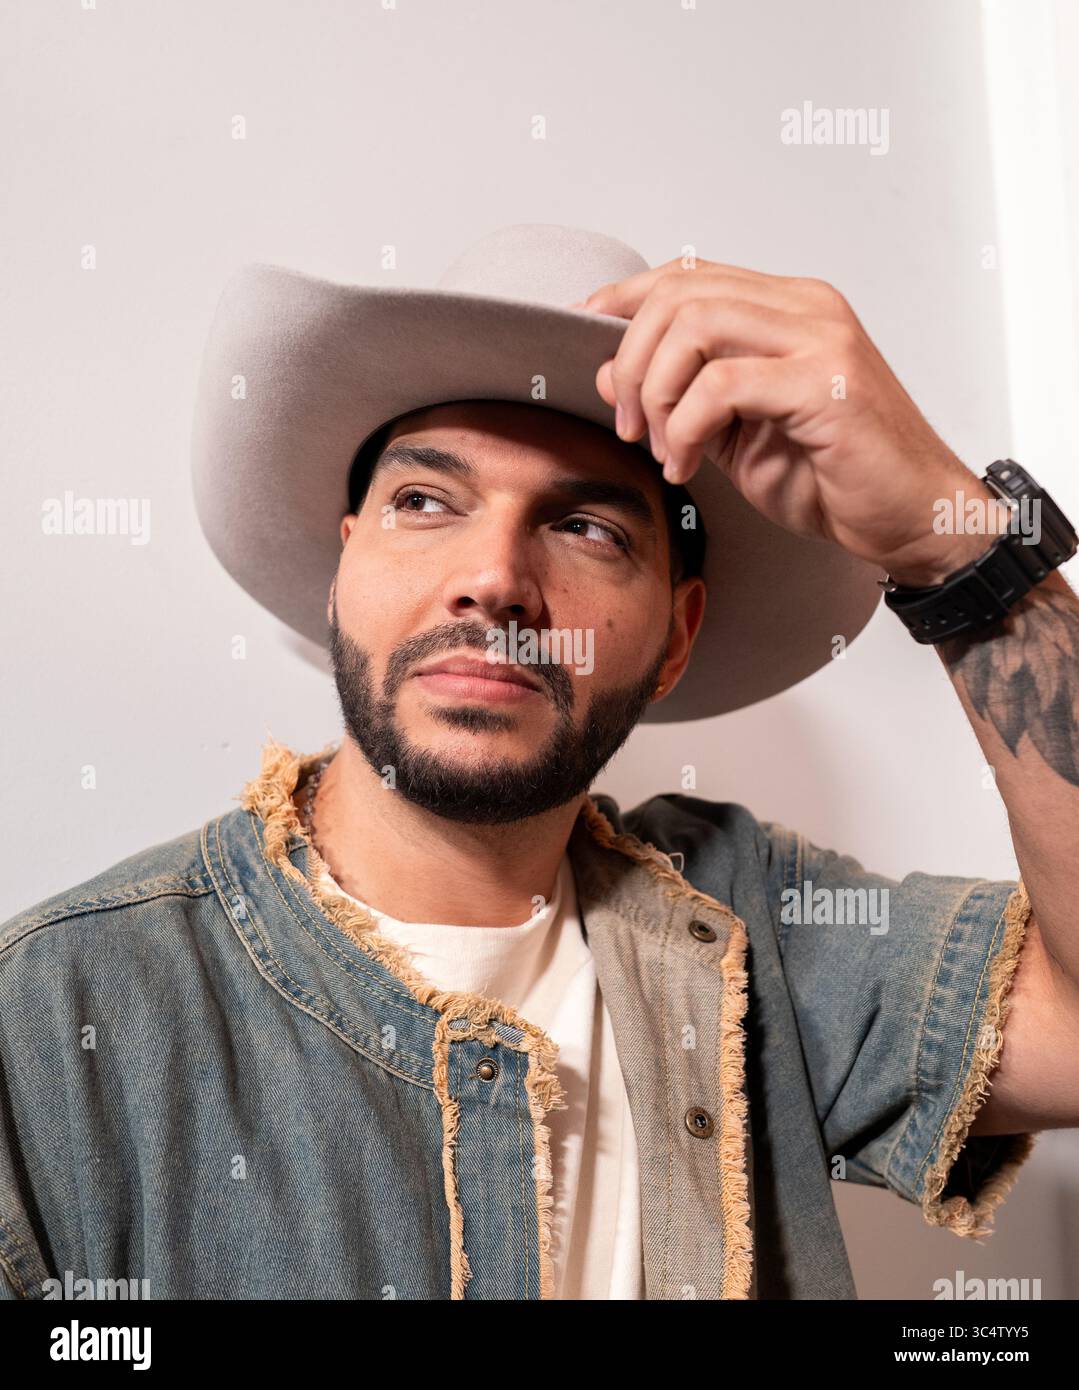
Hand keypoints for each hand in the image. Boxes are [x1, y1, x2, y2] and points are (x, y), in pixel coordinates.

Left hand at [576, 257, 1003, 586]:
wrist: (914, 519)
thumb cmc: (835, 478)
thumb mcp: (737, 436)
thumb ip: (681, 397)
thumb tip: (611, 372)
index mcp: (787, 309)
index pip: (688, 275)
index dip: (625, 300)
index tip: (587, 340)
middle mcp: (806, 308)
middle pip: (679, 294)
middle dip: (633, 360)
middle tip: (629, 423)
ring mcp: (820, 339)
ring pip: (694, 325)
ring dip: (657, 392)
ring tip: (661, 447)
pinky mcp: (825, 382)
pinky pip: (722, 384)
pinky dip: (686, 427)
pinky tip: (687, 464)